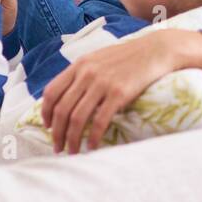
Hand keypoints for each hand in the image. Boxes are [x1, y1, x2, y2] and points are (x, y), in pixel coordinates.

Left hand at [42, 30, 201, 153]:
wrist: (156, 50)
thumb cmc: (129, 56)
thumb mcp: (100, 58)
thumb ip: (83, 73)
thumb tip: (69, 95)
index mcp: (79, 65)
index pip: (52, 91)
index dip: (46, 112)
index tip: (48, 127)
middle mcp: (87, 73)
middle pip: (62, 109)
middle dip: (57, 133)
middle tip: (58, 147)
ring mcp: (103, 83)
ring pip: (77, 118)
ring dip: (72, 139)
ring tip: (73, 151)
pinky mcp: (119, 93)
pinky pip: (100, 121)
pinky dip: (93, 137)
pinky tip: (93, 146)